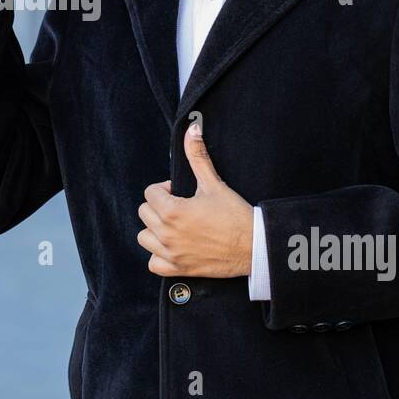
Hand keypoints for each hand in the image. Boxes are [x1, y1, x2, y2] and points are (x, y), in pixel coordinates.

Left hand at [137, 123, 254, 277]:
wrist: (254, 246)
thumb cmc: (234, 214)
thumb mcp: (214, 183)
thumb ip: (198, 156)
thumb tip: (193, 128)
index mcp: (173, 211)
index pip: (150, 193)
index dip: (165, 189)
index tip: (181, 192)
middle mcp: (167, 234)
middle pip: (144, 213)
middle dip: (159, 206)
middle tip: (180, 207)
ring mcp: (171, 254)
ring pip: (144, 237)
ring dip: (155, 230)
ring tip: (174, 225)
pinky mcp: (178, 269)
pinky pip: (153, 264)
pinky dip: (159, 256)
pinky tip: (173, 246)